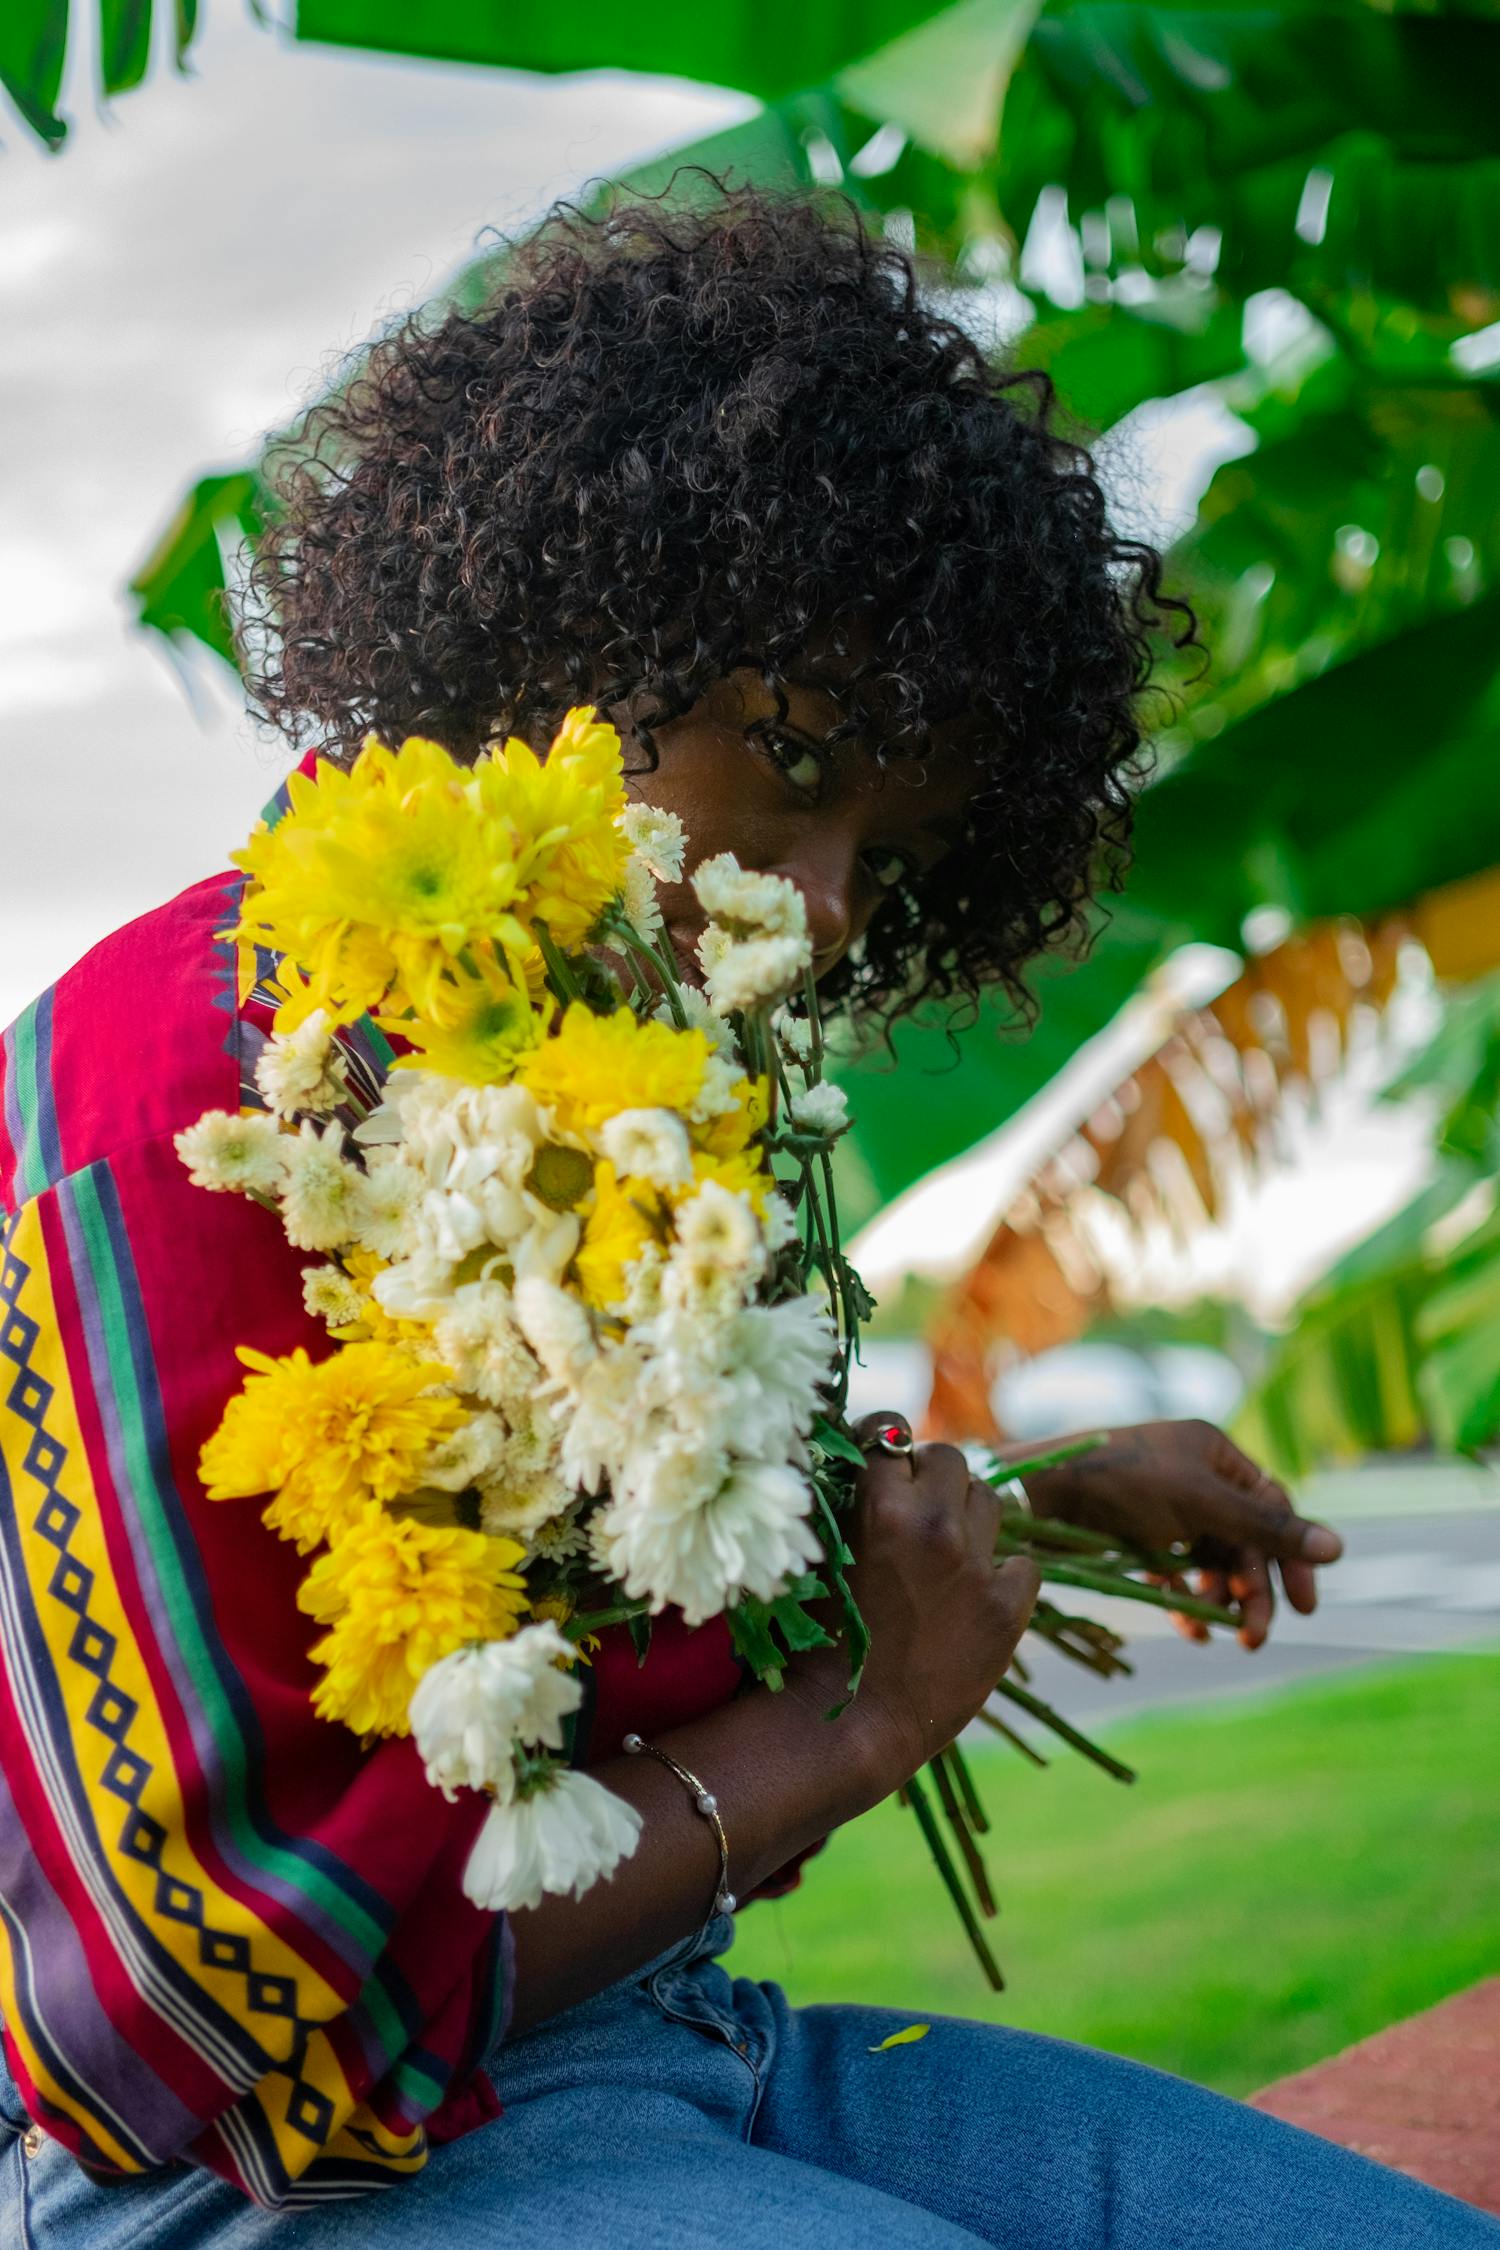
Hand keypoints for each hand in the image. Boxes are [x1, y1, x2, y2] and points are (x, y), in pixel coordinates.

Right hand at [791, 1413, 1039, 1788]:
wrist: (851, 1726)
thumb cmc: (812, 1643)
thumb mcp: (814, 1554)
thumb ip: (840, 1501)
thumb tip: (861, 1458)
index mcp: (879, 1507)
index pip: (891, 1430)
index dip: (884, 1443)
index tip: (882, 1460)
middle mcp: (934, 1525)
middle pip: (948, 1458)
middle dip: (930, 1475)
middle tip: (915, 1509)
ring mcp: (976, 1567)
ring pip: (988, 1499)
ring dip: (966, 1515)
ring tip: (945, 1551)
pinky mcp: (1006, 1610)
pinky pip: (1023, 1564)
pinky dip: (1002, 1574)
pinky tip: (975, 1594)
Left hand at [1021, 1419, 1342, 1650]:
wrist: (1037, 1493)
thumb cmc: (1121, 1483)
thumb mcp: (1201, 1503)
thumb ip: (1266, 1529)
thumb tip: (1338, 1548)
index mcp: (1214, 1452)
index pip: (1273, 1507)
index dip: (1291, 1557)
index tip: (1302, 1607)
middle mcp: (1195, 1476)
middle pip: (1245, 1540)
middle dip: (1253, 1588)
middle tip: (1254, 1636)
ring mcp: (1166, 1508)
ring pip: (1213, 1561)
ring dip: (1223, 1598)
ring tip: (1221, 1631)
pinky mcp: (1137, 1537)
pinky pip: (1178, 1573)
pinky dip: (1188, 1600)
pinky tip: (1190, 1628)